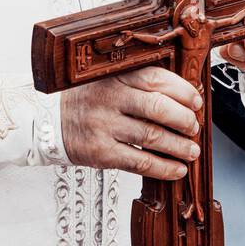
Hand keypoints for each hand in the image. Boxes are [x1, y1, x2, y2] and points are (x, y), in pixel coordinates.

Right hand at [61, 66, 201, 180]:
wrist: (49, 122)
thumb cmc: (87, 100)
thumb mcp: (107, 80)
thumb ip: (139, 84)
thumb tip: (184, 97)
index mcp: (114, 76)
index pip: (156, 79)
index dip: (182, 91)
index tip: (195, 101)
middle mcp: (109, 98)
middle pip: (158, 108)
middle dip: (184, 120)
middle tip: (194, 128)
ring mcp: (104, 126)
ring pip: (152, 137)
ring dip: (179, 147)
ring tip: (192, 151)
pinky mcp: (101, 153)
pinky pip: (140, 162)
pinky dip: (163, 168)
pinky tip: (177, 169)